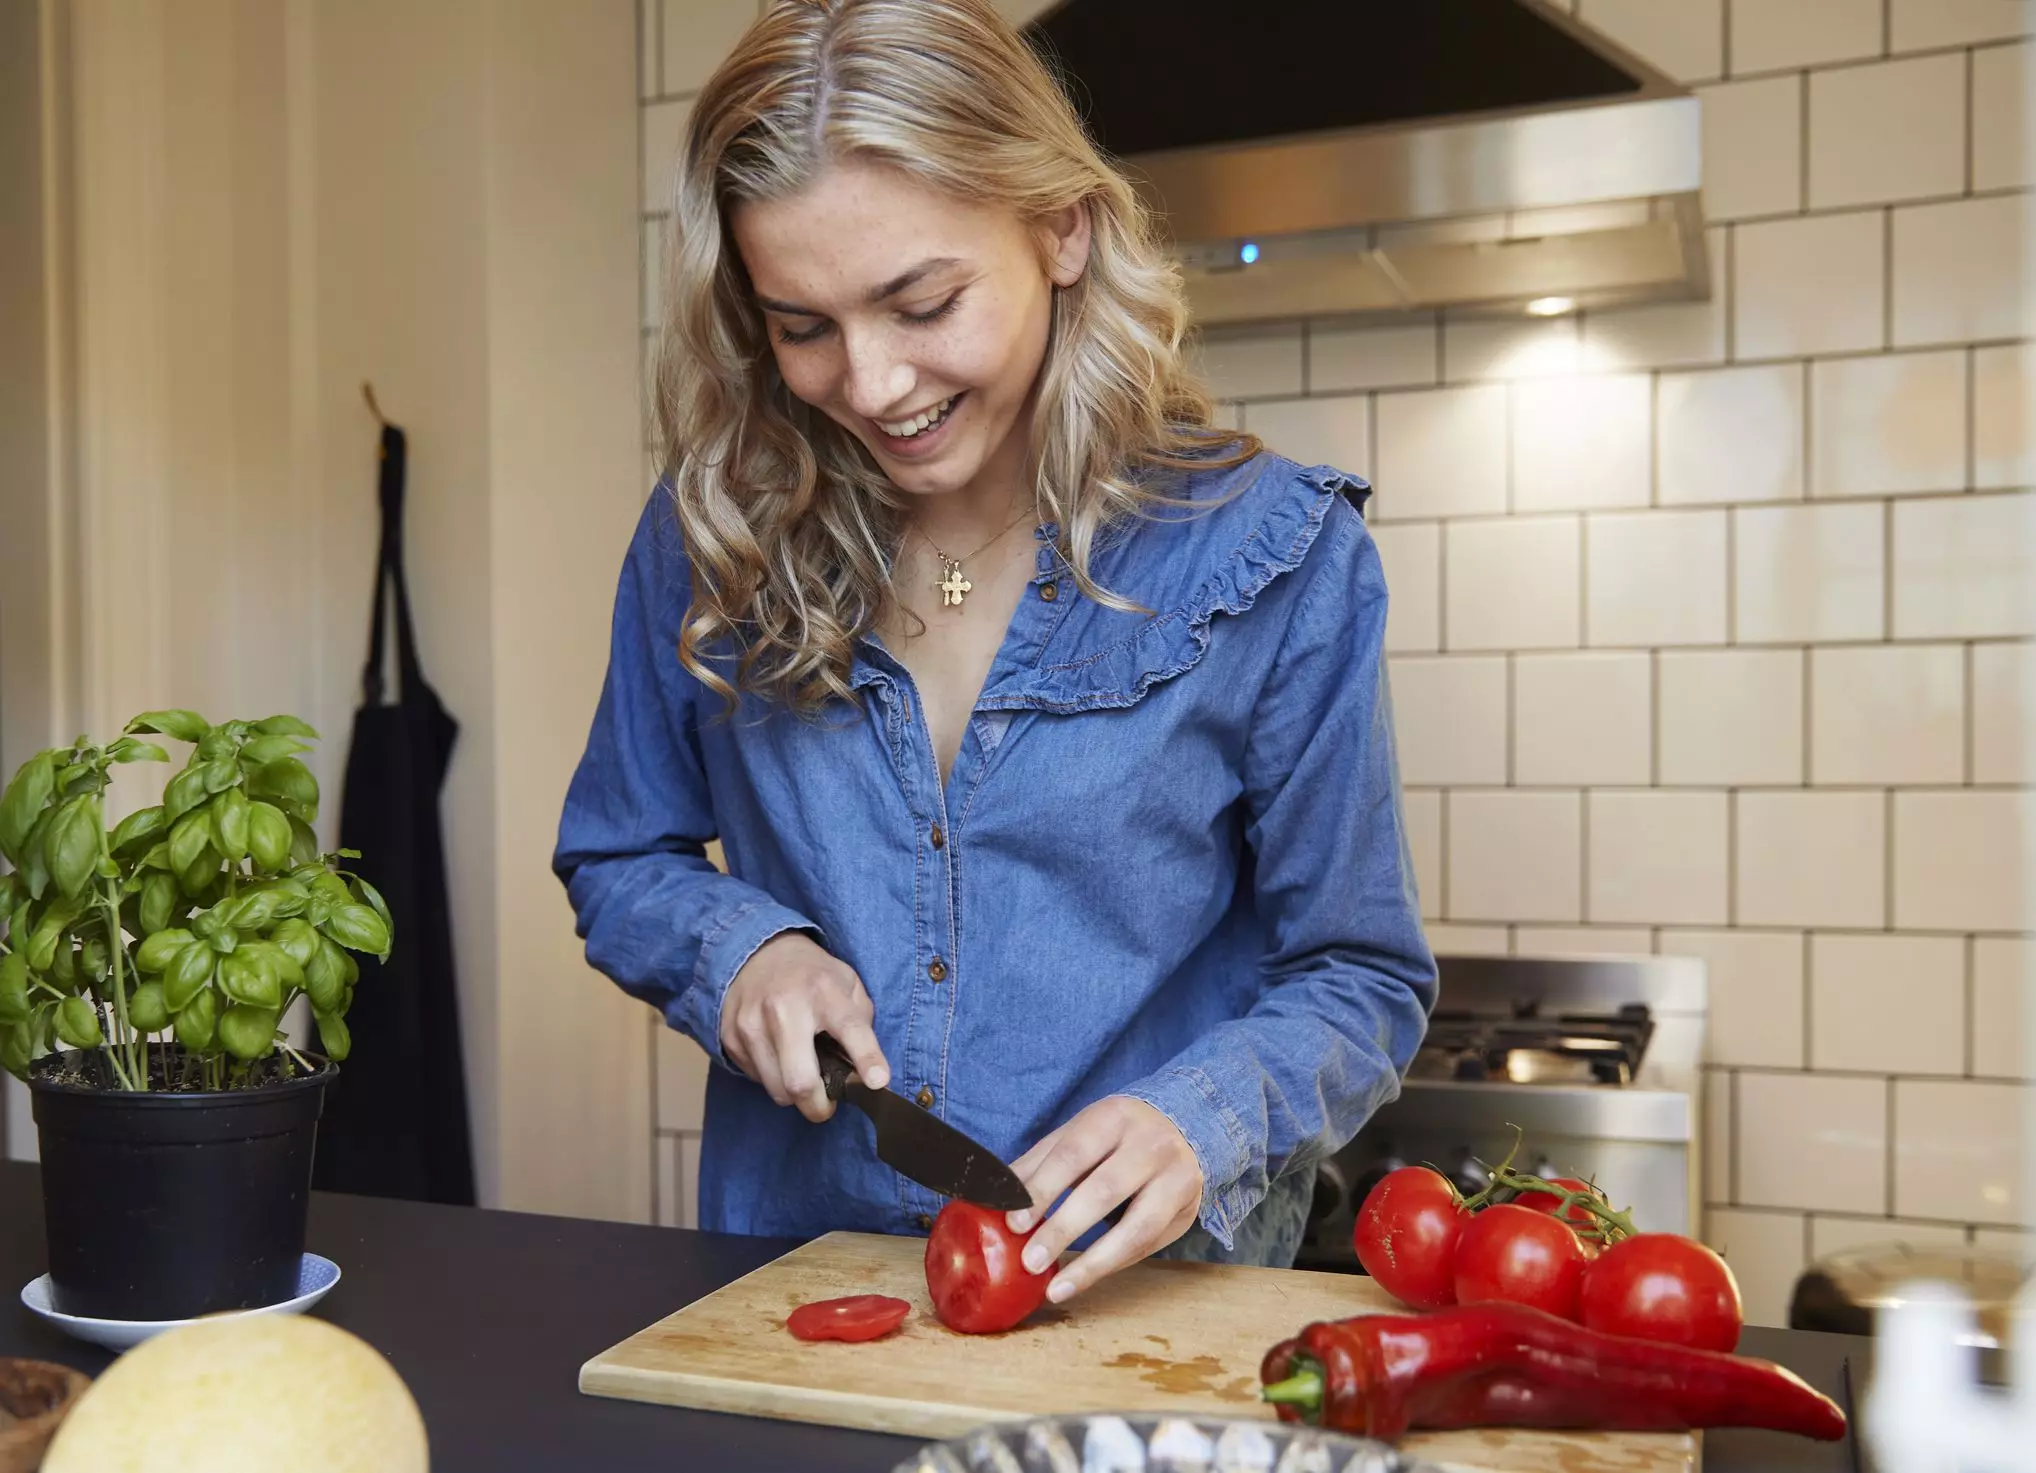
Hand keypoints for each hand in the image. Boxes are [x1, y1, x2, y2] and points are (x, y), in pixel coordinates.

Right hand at [720, 933, 888, 1121]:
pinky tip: (778, 1054)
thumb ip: (860, 1021)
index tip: (878, 1083)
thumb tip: (865, 1070)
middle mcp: (785, 1008)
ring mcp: (752, 1023)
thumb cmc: (811, 975)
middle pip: (800, 1080)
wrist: (756, 951)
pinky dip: (772, 1077)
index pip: (849, 1028)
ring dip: (794, 1093)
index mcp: (824, 991)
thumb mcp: (847, 983)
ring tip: (802, 1070)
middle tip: (826, 1105)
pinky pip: (757, 1079)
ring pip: (777, 1089)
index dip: (866, 1058)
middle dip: (818, 1106)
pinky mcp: (730, 1037)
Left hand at [1004, 1096, 1204, 1304]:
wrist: (1185, 1125)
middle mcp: (1150, 1144)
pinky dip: (1113, 1266)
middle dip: (1064, 1228)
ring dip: (1093, 1262)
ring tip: (1057, 1288)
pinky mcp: (1187, 1210)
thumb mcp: (1079, 1134)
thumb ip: (1040, 1163)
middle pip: (1105, 1190)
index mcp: (1113, 1118)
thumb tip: (995, 1194)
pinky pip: (1148, 1246)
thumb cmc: (1118, 1135)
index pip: (1073, 1154)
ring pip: (1136, 1228)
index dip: (1043, 1189)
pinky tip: (1084, 1279)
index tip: (1015, 1223)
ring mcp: (1175, 1178)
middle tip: (1031, 1261)